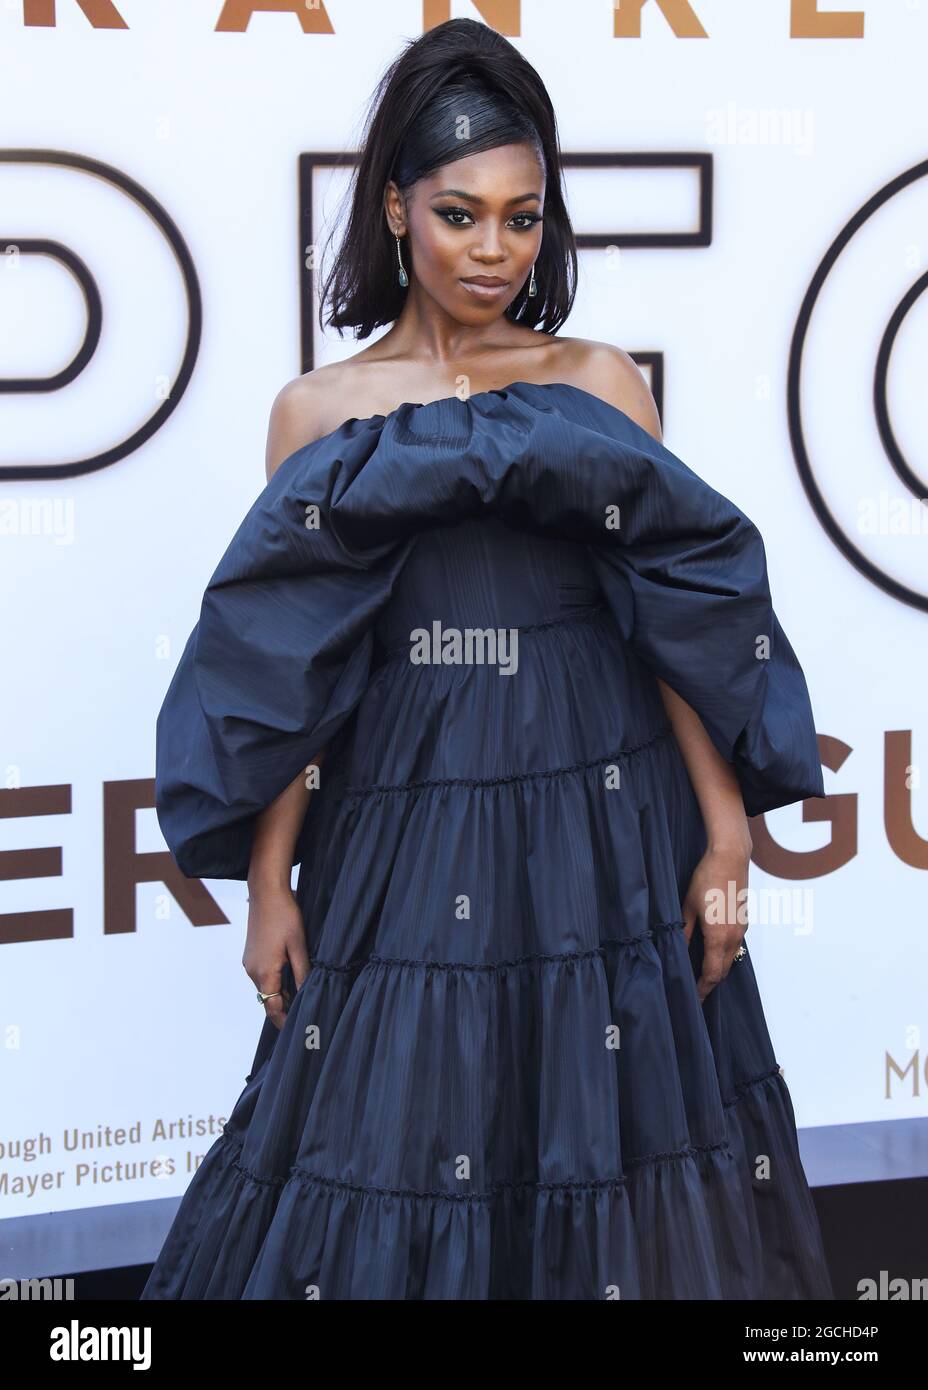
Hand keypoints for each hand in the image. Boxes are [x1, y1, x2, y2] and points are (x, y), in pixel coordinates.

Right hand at [242, 882, 310, 1030]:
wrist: (266, 893)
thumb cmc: (284, 916)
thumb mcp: (299, 945)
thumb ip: (302, 973)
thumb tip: (307, 996)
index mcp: (264, 973)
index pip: (273, 1008)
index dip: (285, 1022)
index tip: (298, 1030)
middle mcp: (252, 971)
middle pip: (268, 1000)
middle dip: (285, 1008)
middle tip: (305, 1013)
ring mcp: (249, 963)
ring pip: (265, 987)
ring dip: (281, 993)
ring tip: (301, 995)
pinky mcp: (250, 954)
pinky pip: (262, 975)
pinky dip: (274, 981)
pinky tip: (290, 975)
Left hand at [681, 842, 750, 1001]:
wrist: (730, 857)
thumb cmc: (707, 879)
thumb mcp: (687, 907)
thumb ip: (684, 933)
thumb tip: (677, 952)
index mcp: (719, 937)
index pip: (712, 974)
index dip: (703, 989)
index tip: (694, 1000)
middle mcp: (734, 937)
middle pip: (724, 970)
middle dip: (710, 983)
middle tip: (697, 992)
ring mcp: (742, 928)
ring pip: (730, 958)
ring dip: (718, 969)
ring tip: (703, 975)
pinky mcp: (744, 920)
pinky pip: (735, 945)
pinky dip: (724, 955)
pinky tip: (712, 951)